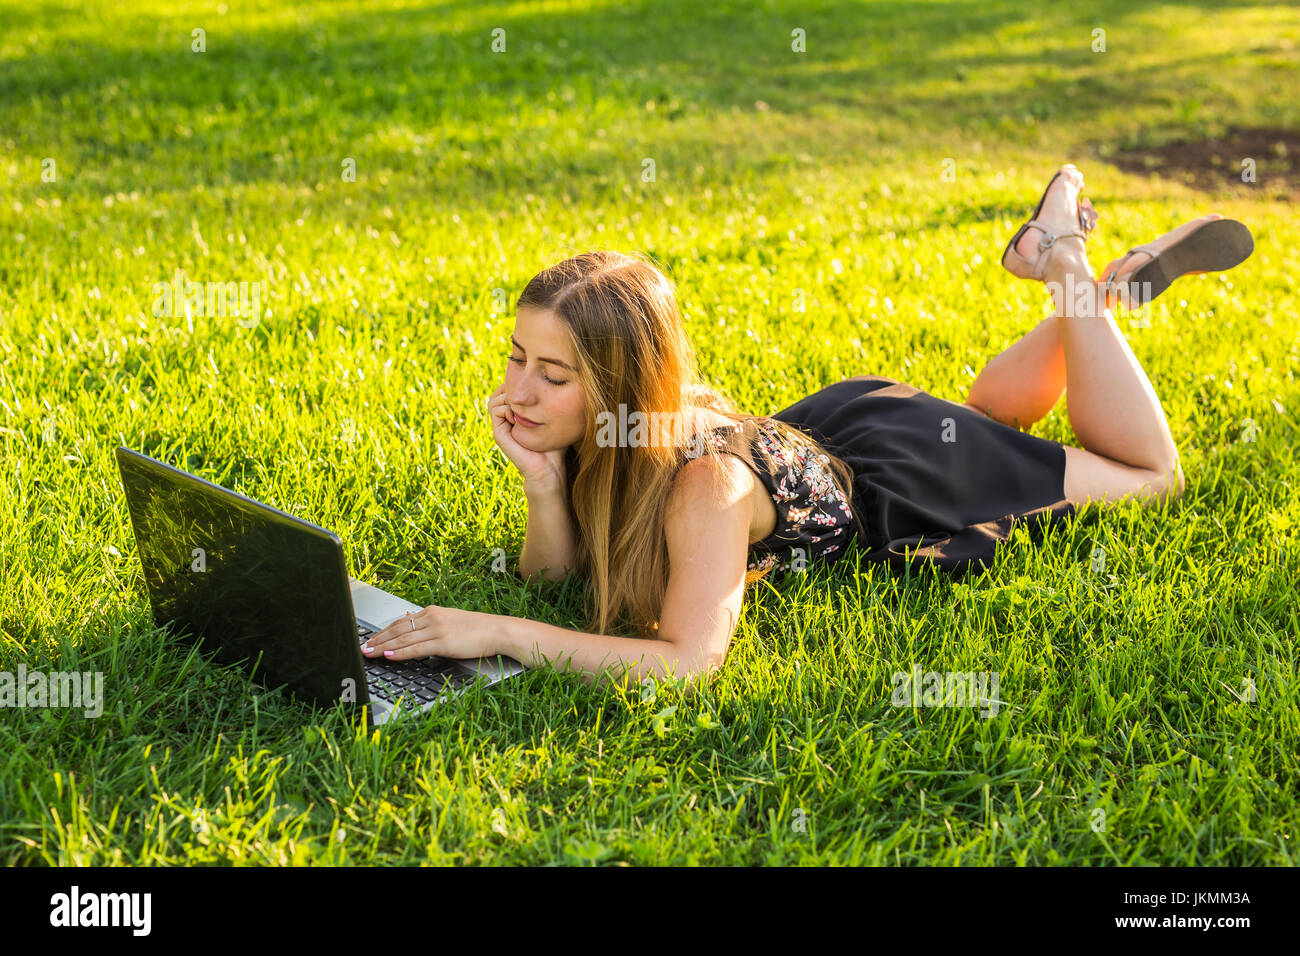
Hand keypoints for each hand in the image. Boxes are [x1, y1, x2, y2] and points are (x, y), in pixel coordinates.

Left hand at [362, 605, 501, 661]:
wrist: (496, 631)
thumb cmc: (477, 629)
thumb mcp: (450, 621)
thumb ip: (430, 623)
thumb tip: (409, 622)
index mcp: (432, 612)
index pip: (400, 622)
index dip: (383, 632)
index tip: (371, 639)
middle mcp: (432, 617)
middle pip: (397, 630)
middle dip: (377, 639)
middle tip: (363, 647)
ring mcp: (437, 629)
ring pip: (402, 639)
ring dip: (382, 647)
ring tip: (369, 653)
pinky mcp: (443, 642)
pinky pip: (415, 649)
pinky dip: (399, 653)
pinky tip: (388, 656)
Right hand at [486, 383, 567, 492]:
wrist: (550, 470)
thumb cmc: (555, 447)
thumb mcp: (555, 421)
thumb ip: (552, 405)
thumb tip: (560, 386)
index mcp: (516, 416)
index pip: (508, 391)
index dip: (516, 384)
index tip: (532, 386)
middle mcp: (506, 420)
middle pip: (499, 392)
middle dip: (511, 388)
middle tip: (526, 394)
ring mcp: (501, 427)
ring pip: (494, 399)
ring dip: (508, 397)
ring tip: (523, 406)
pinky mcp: (499, 434)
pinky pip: (495, 410)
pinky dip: (506, 407)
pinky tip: (519, 416)